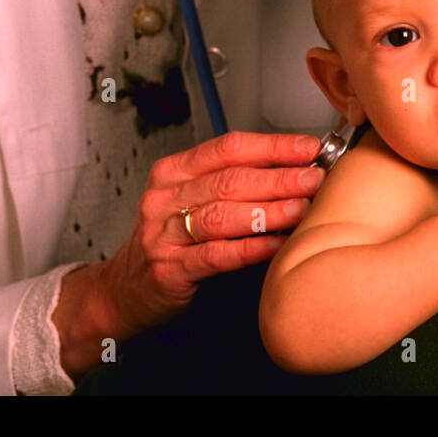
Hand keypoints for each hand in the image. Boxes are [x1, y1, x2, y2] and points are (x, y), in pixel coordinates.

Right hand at [102, 131, 324, 333]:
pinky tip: (277, 244)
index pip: (227, 148)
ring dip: (268, 211)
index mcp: (172, 172)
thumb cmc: (168, 242)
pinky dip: (251, 248)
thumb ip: (229, 185)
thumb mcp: (188, 202)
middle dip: (278, 178)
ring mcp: (163, 234)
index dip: (271, 147)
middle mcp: (164, 198)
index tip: (307, 148)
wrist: (123, 290)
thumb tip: (292, 170)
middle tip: (314, 179)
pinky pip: (217, 255)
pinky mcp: (169, 269)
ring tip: (301, 209)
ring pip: (222, 215)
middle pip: (230, 180)